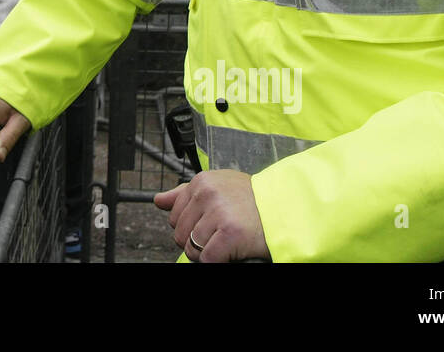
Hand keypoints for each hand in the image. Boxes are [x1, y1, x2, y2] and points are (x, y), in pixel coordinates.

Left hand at [154, 170, 270, 262]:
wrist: (286, 209)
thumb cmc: (252, 201)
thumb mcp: (218, 187)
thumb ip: (184, 194)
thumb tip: (158, 201)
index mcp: (201, 182)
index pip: (173, 215)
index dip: (190, 226)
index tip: (209, 226)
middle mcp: (207, 193)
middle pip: (180, 233)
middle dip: (196, 241)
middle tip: (219, 236)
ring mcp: (218, 212)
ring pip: (192, 248)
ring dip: (208, 253)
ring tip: (226, 243)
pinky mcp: (230, 233)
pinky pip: (207, 259)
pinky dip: (216, 262)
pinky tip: (229, 252)